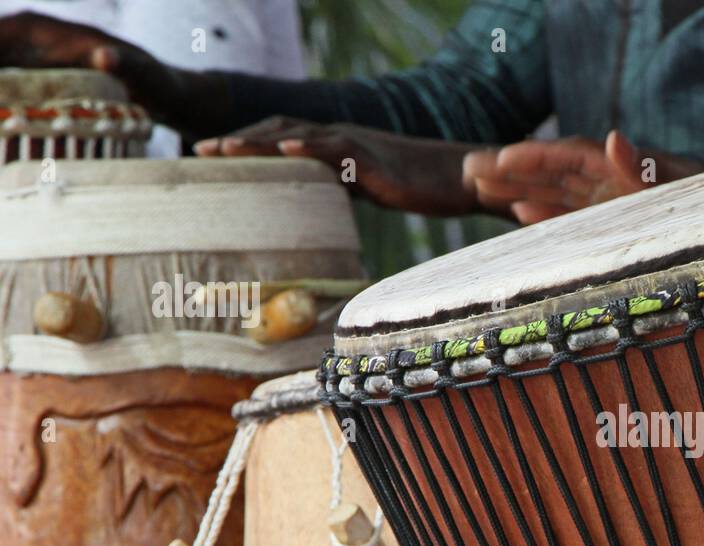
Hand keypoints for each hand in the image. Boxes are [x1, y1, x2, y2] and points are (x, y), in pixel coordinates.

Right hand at [0, 12, 189, 121]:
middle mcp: (30, 41)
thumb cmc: (157, 83)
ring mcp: (29, 62)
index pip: (2, 32)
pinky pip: (4, 86)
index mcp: (47, 31)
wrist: (163, 94)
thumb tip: (104, 57)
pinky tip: (2, 127)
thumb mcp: (147, 76)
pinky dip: (1, 101)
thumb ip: (127, 67)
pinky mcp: (35, 82)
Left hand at [196, 118, 479, 216]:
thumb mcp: (370, 190)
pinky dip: (308, 144)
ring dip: (258, 140)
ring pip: (298, 133)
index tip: (211, 156)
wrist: (457, 177)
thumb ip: (342, 192)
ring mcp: (354, 143)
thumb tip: (319, 214)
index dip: (245, 144)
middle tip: (201, 152)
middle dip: (238, 140)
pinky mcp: (372, 156)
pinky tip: (284, 146)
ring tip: (225, 149)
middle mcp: (338, 137)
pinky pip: (336, 146)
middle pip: (277, 129)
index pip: (280, 138)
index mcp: (334, 146)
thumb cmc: (418, 187)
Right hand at [464, 131, 695, 224]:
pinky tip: (519, 214)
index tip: (502, 159)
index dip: (535, 157)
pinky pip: (571, 216)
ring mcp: (608, 202)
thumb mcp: (676, 185)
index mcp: (620, 166)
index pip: (568, 156)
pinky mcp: (611, 223)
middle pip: (553, 172)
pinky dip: (545, 215)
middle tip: (472, 171)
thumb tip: (612, 137)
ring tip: (480, 185)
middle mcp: (609, 181)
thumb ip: (643, 167)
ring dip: (520, 190)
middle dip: (515, 171)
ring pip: (555, 193)